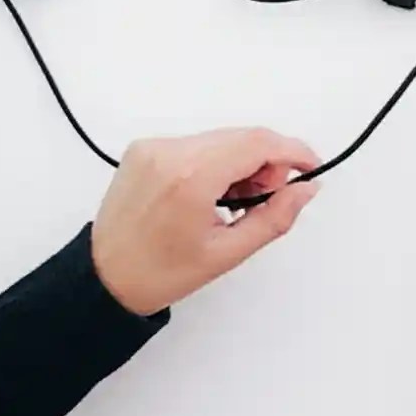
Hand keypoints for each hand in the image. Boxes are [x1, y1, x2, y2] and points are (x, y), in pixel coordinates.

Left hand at [91, 129, 321, 315]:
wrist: (105, 278)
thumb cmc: (159, 272)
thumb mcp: (228, 252)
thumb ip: (274, 217)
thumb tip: (305, 190)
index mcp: (191, 178)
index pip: (258, 143)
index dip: (293, 152)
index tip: (310, 167)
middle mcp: (170, 153)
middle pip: (242, 137)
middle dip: (267, 163)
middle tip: (267, 198)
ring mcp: (154, 147)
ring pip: (221, 139)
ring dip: (241, 163)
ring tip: (233, 203)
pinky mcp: (144, 148)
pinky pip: (197, 144)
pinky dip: (215, 163)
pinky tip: (210, 195)